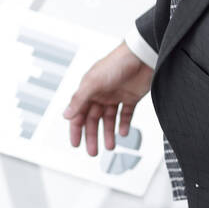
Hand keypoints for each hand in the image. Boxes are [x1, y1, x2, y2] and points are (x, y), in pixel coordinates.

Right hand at [62, 42, 153, 156]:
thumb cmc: (116, 63)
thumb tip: (66, 114)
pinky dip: (124, 124)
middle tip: (93, 151)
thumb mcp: (93, 82)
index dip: (76, 129)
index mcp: (88, 90)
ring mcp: (115, 96)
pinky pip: (125, 114)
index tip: (76, 144)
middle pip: (93, 120)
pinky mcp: (130, 97)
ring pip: (109, 120)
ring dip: (108, 133)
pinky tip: (123, 133)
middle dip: (92, 136)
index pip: (78, 114)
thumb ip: (79, 100)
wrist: (142, 56)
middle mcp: (100, 94)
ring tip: (110, 146)